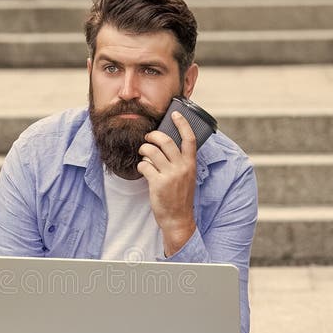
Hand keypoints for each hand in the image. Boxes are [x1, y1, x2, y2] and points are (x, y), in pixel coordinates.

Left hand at [137, 111, 196, 256]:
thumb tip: (167, 145)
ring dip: (144, 150)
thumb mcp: (187, 177)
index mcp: (191, 164)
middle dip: (154, 136)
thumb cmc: (180, 196)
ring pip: (152, 151)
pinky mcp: (158, 183)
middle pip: (166, 141)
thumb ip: (181, 161)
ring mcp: (170, 175)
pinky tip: (143, 170)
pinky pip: (144, 166)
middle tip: (148, 138)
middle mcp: (182, 167)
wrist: (178, 218)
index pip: (189, 138)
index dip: (182, 123)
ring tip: (143, 154)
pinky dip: (141, 166)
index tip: (175, 114)